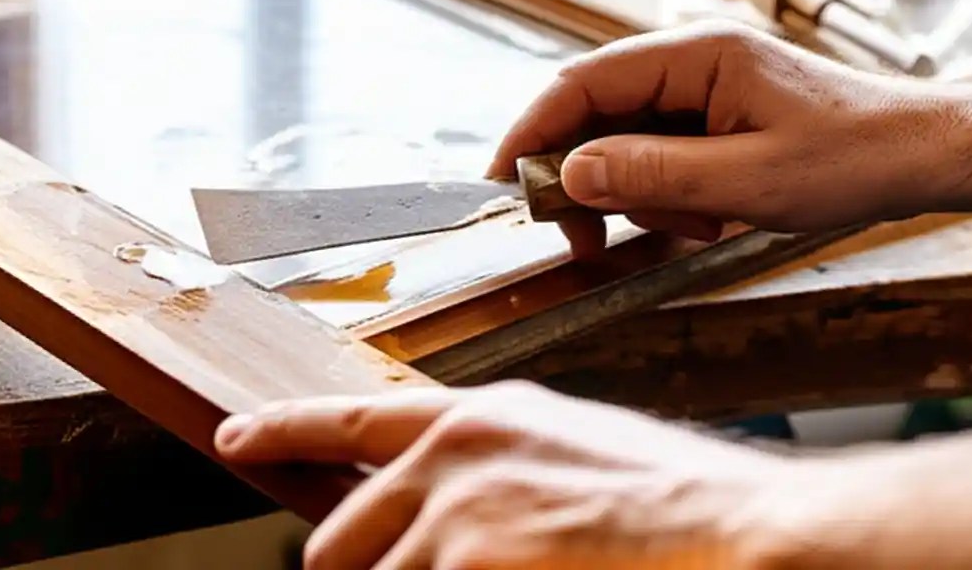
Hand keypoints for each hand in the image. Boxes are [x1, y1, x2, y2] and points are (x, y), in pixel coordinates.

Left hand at [215, 381, 803, 569]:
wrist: (736, 535)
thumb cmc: (671, 505)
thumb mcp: (565, 455)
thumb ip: (484, 471)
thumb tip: (428, 509)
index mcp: (478, 420)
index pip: (348, 416)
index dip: (282, 430)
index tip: (236, 438)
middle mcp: (450, 456)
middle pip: (337, 542)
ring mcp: (452, 516)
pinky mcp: (462, 568)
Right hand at [488, 20, 971, 255]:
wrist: (925, 156)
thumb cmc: (854, 158)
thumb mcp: (748, 180)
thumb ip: (652, 174)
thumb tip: (569, 171)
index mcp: (696, 56)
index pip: (584, 83)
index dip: (533, 130)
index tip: (504, 182)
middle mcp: (691, 64)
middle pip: (596, 114)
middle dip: (585, 180)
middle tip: (581, 238)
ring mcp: (703, 92)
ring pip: (625, 144)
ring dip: (638, 198)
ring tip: (689, 230)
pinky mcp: (716, 120)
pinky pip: (661, 158)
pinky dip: (667, 199)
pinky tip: (705, 223)